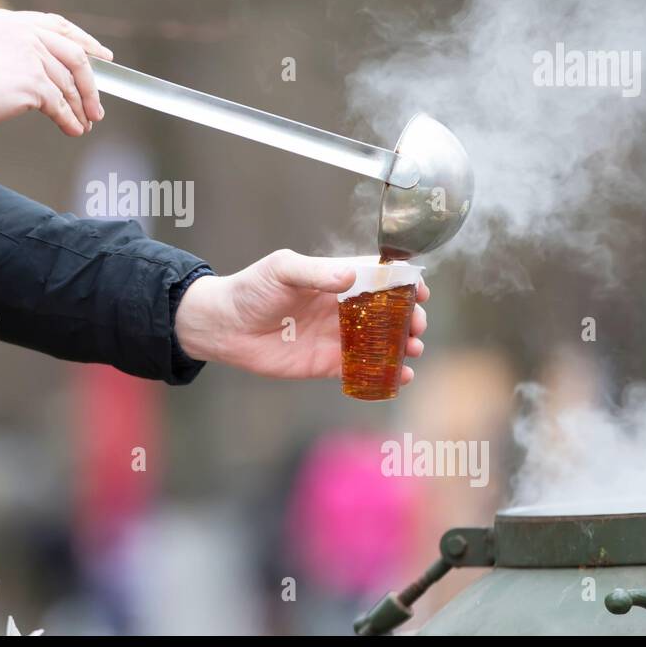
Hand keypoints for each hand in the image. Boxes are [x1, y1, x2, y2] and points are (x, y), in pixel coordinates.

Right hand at [0, 9, 111, 136]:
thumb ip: (9, 50)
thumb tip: (36, 74)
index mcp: (12, 21)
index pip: (59, 26)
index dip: (85, 42)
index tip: (100, 55)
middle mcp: (25, 34)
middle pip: (73, 57)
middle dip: (90, 83)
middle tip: (97, 104)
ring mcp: (30, 57)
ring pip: (67, 85)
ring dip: (80, 107)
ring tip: (85, 123)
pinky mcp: (31, 83)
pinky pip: (59, 105)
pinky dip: (70, 119)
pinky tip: (73, 129)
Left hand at [173, 249, 428, 381]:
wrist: (224, 327)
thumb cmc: (251, 289)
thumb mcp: (282, 269)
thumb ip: (316, 273)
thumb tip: (350, 276)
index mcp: (335, 279)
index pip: (379, 278)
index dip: (404, 284)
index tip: (420, 292)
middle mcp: (341, 307)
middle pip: (388, 313)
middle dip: (409, 318)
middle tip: (417, 326)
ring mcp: (336, 336)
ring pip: (380, 342)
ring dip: (402, 346)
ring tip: (413, 349)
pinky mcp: (326, 363)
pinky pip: (361, 369)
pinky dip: (383, 374)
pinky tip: (400, 377)